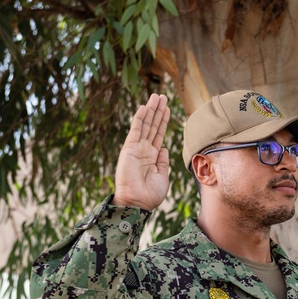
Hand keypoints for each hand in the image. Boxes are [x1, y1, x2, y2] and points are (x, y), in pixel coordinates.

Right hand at [113, 93, 170, 209]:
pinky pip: (136, 131)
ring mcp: (136, 148)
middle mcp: (144, 150)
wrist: (137, 202)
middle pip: (152, 126)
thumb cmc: (150, 195)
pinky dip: (140, 119)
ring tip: (156, 96)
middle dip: (158, 111)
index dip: (163, 121)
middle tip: (162, 96)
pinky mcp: (129, 149)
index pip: (159, 134)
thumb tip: (164, 149)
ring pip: (145, 125)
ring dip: (151, 110)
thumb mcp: (162, 177)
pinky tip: (144, 107)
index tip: (167, 108)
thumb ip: (163, 162)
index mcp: (152, 157)